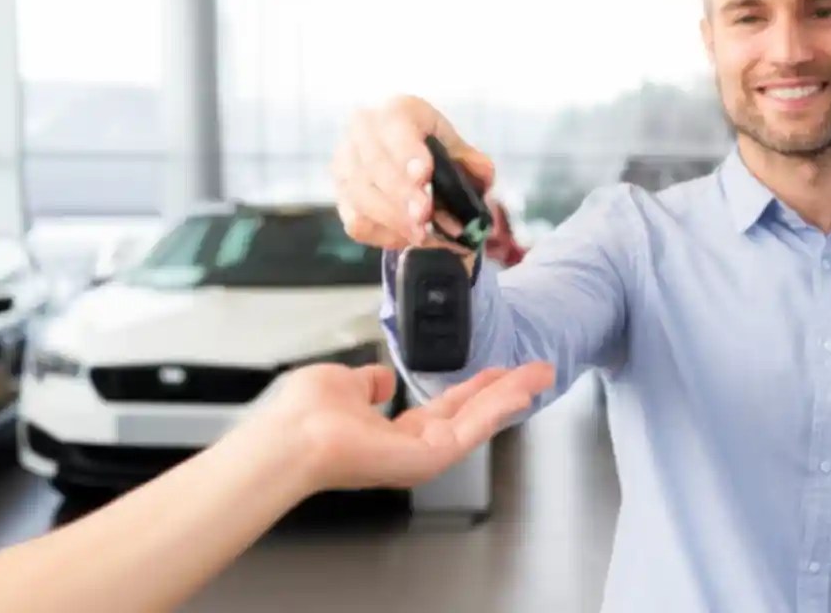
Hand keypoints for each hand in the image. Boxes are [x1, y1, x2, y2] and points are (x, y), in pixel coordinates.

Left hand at [250, 362, 552, 492]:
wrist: (289, 438)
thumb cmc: (302, 415)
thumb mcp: (341, 382)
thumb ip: (366, 381)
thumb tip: (381, 377)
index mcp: (392, 431)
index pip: (445, 407)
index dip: (475, 387)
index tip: (501, 370)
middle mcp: (411, 446)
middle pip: (471, 414)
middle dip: (506, 390)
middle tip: (539, 370)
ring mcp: (422, 456)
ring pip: (478, 420)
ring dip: (511, 395)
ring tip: (541, 374)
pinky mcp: (428, 460)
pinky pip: (471, 430)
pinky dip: (497, 408)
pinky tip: (518, 390)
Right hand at [333, 95, 495, 252]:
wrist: (397, 154)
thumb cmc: (429, 147)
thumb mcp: (453, 145)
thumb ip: (471, 161)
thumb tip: (483, 176)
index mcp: (395, 110)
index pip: (396, 127)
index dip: (407, 153)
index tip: (424, 174)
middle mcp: (362, 132)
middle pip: (375, 165)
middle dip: (401, 195)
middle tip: (424, 216)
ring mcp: (345, 165)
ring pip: (361, 196)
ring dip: (393, 219)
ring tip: (422, 234)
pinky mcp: (341, 197)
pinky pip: (357, 221)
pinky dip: (384, 234)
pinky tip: (408, 237)